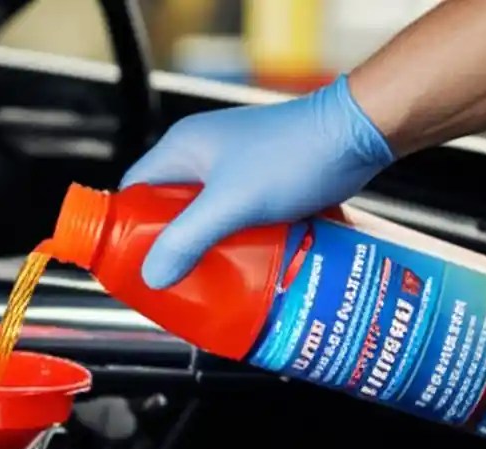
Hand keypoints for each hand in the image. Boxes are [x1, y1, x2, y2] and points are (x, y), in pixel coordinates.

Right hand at [121, 75, 395, 288]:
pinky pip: (234, 217)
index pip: (133, 193)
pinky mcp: (263, 181)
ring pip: (203, 216)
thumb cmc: (300, 153)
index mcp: (182, 148)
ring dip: (204, 246)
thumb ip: (188, 239)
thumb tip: (153, 275)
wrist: (360, 132)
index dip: (125, 229)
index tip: (129, 262)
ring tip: (205, 278)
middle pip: (166, 209)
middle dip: (168, 245)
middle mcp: (203, 155)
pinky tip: (242, 265)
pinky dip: (234, 241)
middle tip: (170, 278)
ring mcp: (234, 167)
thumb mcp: (232, 202)